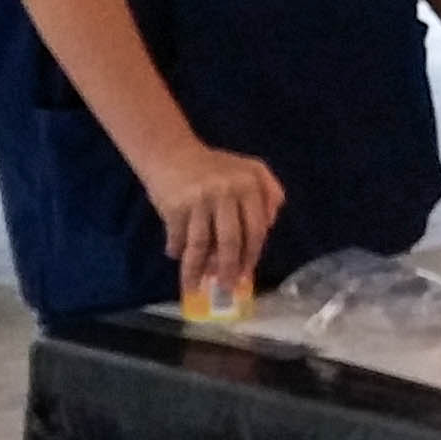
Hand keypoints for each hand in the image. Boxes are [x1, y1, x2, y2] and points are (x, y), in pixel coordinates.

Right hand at [139, 139, 285, 301]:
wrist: (170, 151)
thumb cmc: (215, 166)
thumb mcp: (251, 170)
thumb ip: (270, 193)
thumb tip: (270, 225)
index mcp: (249, 184)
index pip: (256, 228)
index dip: (252, 255)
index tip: (247, 275)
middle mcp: (226, 192)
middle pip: (231, 240)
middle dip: (229, 269)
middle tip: (227, 288)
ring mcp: (200, 199)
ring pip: (201, 244)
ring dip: (197, 269)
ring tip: (195, 287)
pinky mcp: (175, 205)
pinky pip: (179, 237)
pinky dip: (178, 250)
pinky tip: (176, 257)